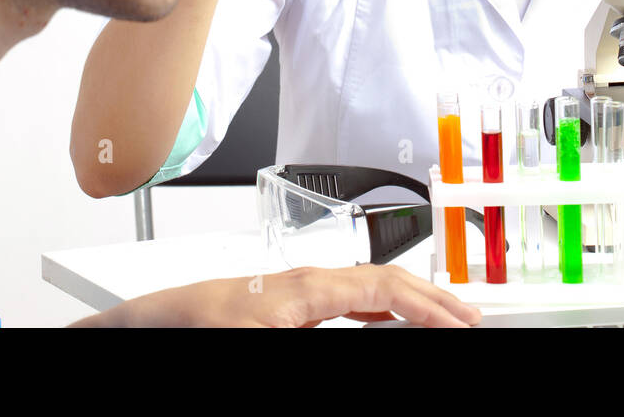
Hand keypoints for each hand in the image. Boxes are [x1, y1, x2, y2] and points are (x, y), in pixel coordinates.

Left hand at [82, 264, 481, 327]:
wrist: (153, 320)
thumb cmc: (198, 326)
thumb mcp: (268, 342)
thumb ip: (328, 335)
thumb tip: (382, 329)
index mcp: (306, 286)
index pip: (385, 289)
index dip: (428, 308)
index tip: (461, 324)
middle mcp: (306, 281)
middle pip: (384, 284)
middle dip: (431, 300)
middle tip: (470, 319)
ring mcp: (297, 290)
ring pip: (370, 291)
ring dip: (409, 304)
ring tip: (442, 318)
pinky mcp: (287, 302)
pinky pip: (348, 301)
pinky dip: (380, 310)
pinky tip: (388, 324)